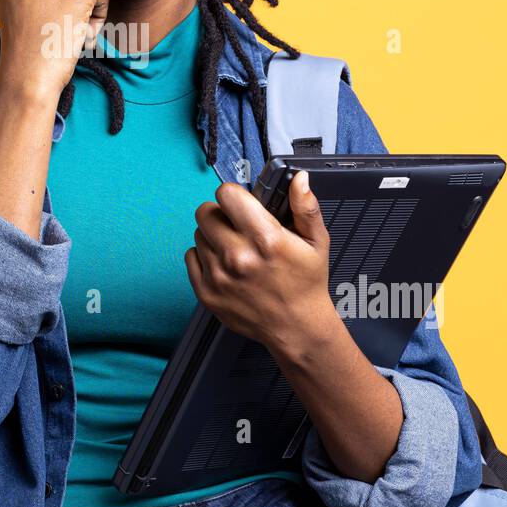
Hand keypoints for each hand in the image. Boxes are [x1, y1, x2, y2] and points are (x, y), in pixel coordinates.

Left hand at [184, 171, 338, 359]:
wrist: (296, 327)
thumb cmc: (305, 283)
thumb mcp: (316, 242)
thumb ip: (305, 206)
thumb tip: (299, 179)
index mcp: (265, 239)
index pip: (226, 194)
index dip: (234, 196)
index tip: (242, 205)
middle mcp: (238, 257)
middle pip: (205, 211)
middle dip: (221, 214)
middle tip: (237, 227)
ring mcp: (219, 276)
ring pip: (198, 234)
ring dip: (213, 236)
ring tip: (236, 249)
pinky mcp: (206, 292)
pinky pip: (190, 256)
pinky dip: (204, 257)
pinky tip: (225, 264)